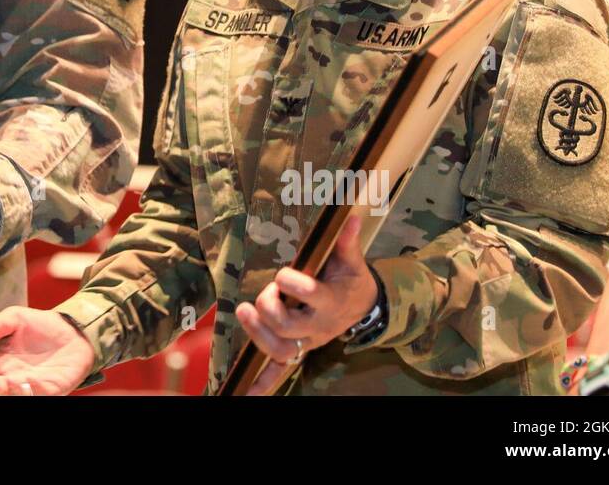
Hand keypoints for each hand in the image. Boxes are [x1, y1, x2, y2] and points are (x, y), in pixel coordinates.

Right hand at [0, 307, 95, 395]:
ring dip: (11, 391)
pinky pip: (40, 394)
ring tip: (9, 381)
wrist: (72, 331)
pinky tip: (32, 379)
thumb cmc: (40, 325)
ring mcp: (31, 385)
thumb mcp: (16, 317)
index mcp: (1, 362)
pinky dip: (36, 389)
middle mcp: (13, 377)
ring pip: (16, 394)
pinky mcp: (50, 390)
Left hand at [236, 215, 378, 394]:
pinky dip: (263, 382)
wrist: (364, 310)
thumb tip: (349, 215)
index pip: (309, 295)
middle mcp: (318, 325)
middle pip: (288, 326)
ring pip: (280, 349)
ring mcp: (307, 341)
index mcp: (330, 301)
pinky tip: (246, 393)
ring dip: (257, 334)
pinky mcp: (298, 349)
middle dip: (269, 309)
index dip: (291, 283)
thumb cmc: (351, 280)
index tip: (282, 273)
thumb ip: (346, 242)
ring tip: (244, 312)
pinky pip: (279, 370)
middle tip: (262, 295)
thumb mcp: (351, 262)